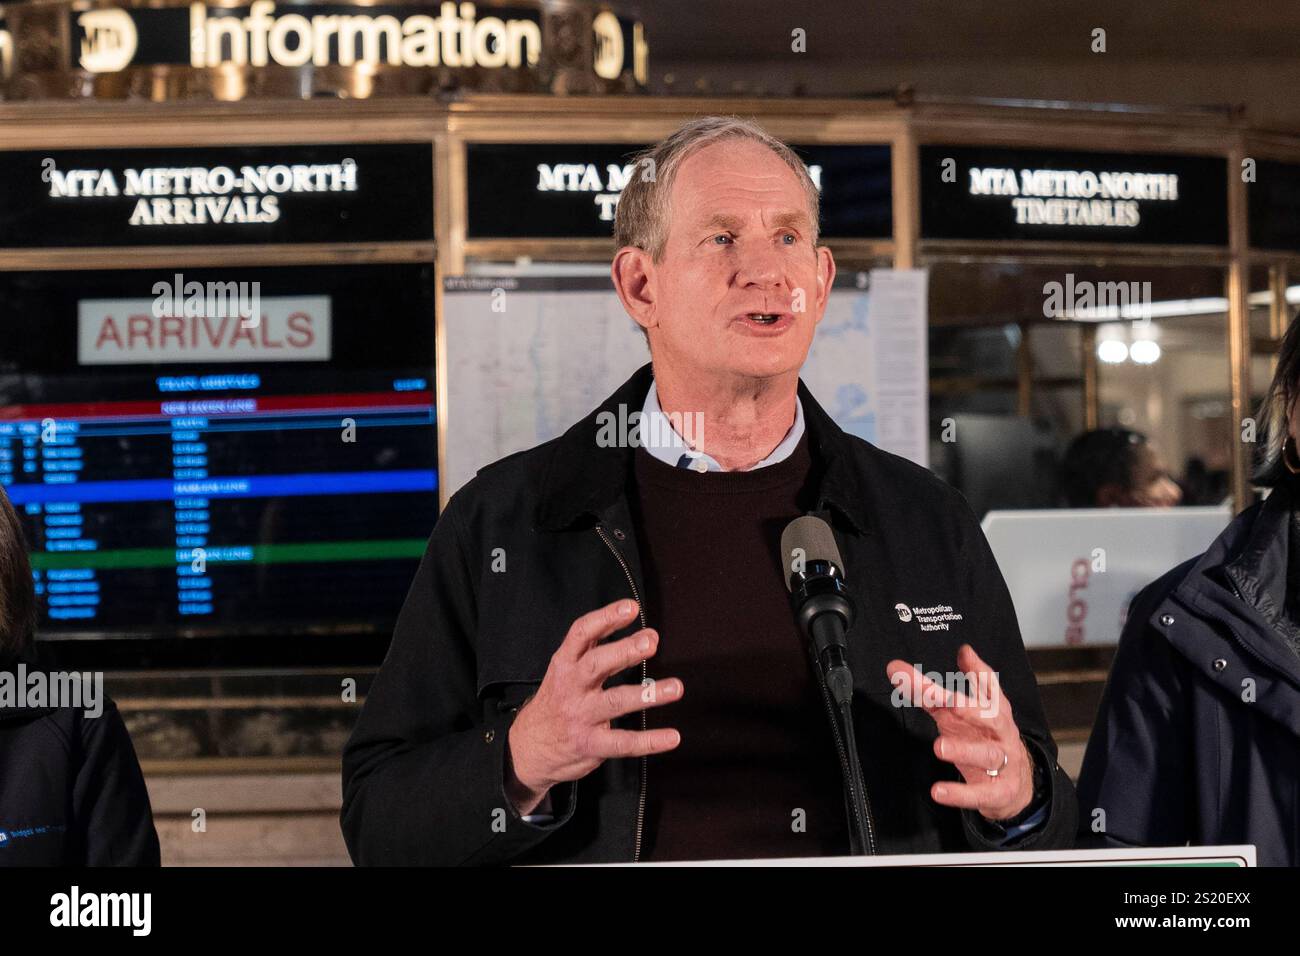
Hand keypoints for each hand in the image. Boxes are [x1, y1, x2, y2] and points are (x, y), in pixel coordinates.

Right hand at [505, 599, 683, 814]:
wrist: (529, 748)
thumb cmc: (556, 701)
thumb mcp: (564, 669)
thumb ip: (594, 647)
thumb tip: (634, 624)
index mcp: (564, 664)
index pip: (582, 634)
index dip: (606, 618)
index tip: (631, 608)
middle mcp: (571, 687)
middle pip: (597, 664)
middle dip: (625, 651)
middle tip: (651, 641)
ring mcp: (581, 716)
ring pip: (615, 702)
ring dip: (647, 694)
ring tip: (675, 688)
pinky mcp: (591, 744)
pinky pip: (623, 743)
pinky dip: (650, 741)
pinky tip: (672, 737)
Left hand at [886, 644, 1034, 822]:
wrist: (1016, 784)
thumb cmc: (986, 738)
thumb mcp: (967, 712)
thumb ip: (941, 689)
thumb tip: (931, 658)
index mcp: (993, 709)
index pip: (985, 686)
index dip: (975, 670)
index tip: (962, 654)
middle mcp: (999, 731)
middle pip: (985, 716)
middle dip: (967, 708)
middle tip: (944, 702)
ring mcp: (1002, 761)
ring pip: (986, 754)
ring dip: (963, 750)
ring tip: (940, 747)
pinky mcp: (998, 791)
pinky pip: (980, 793)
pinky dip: (960, 793)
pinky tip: (938, 791)